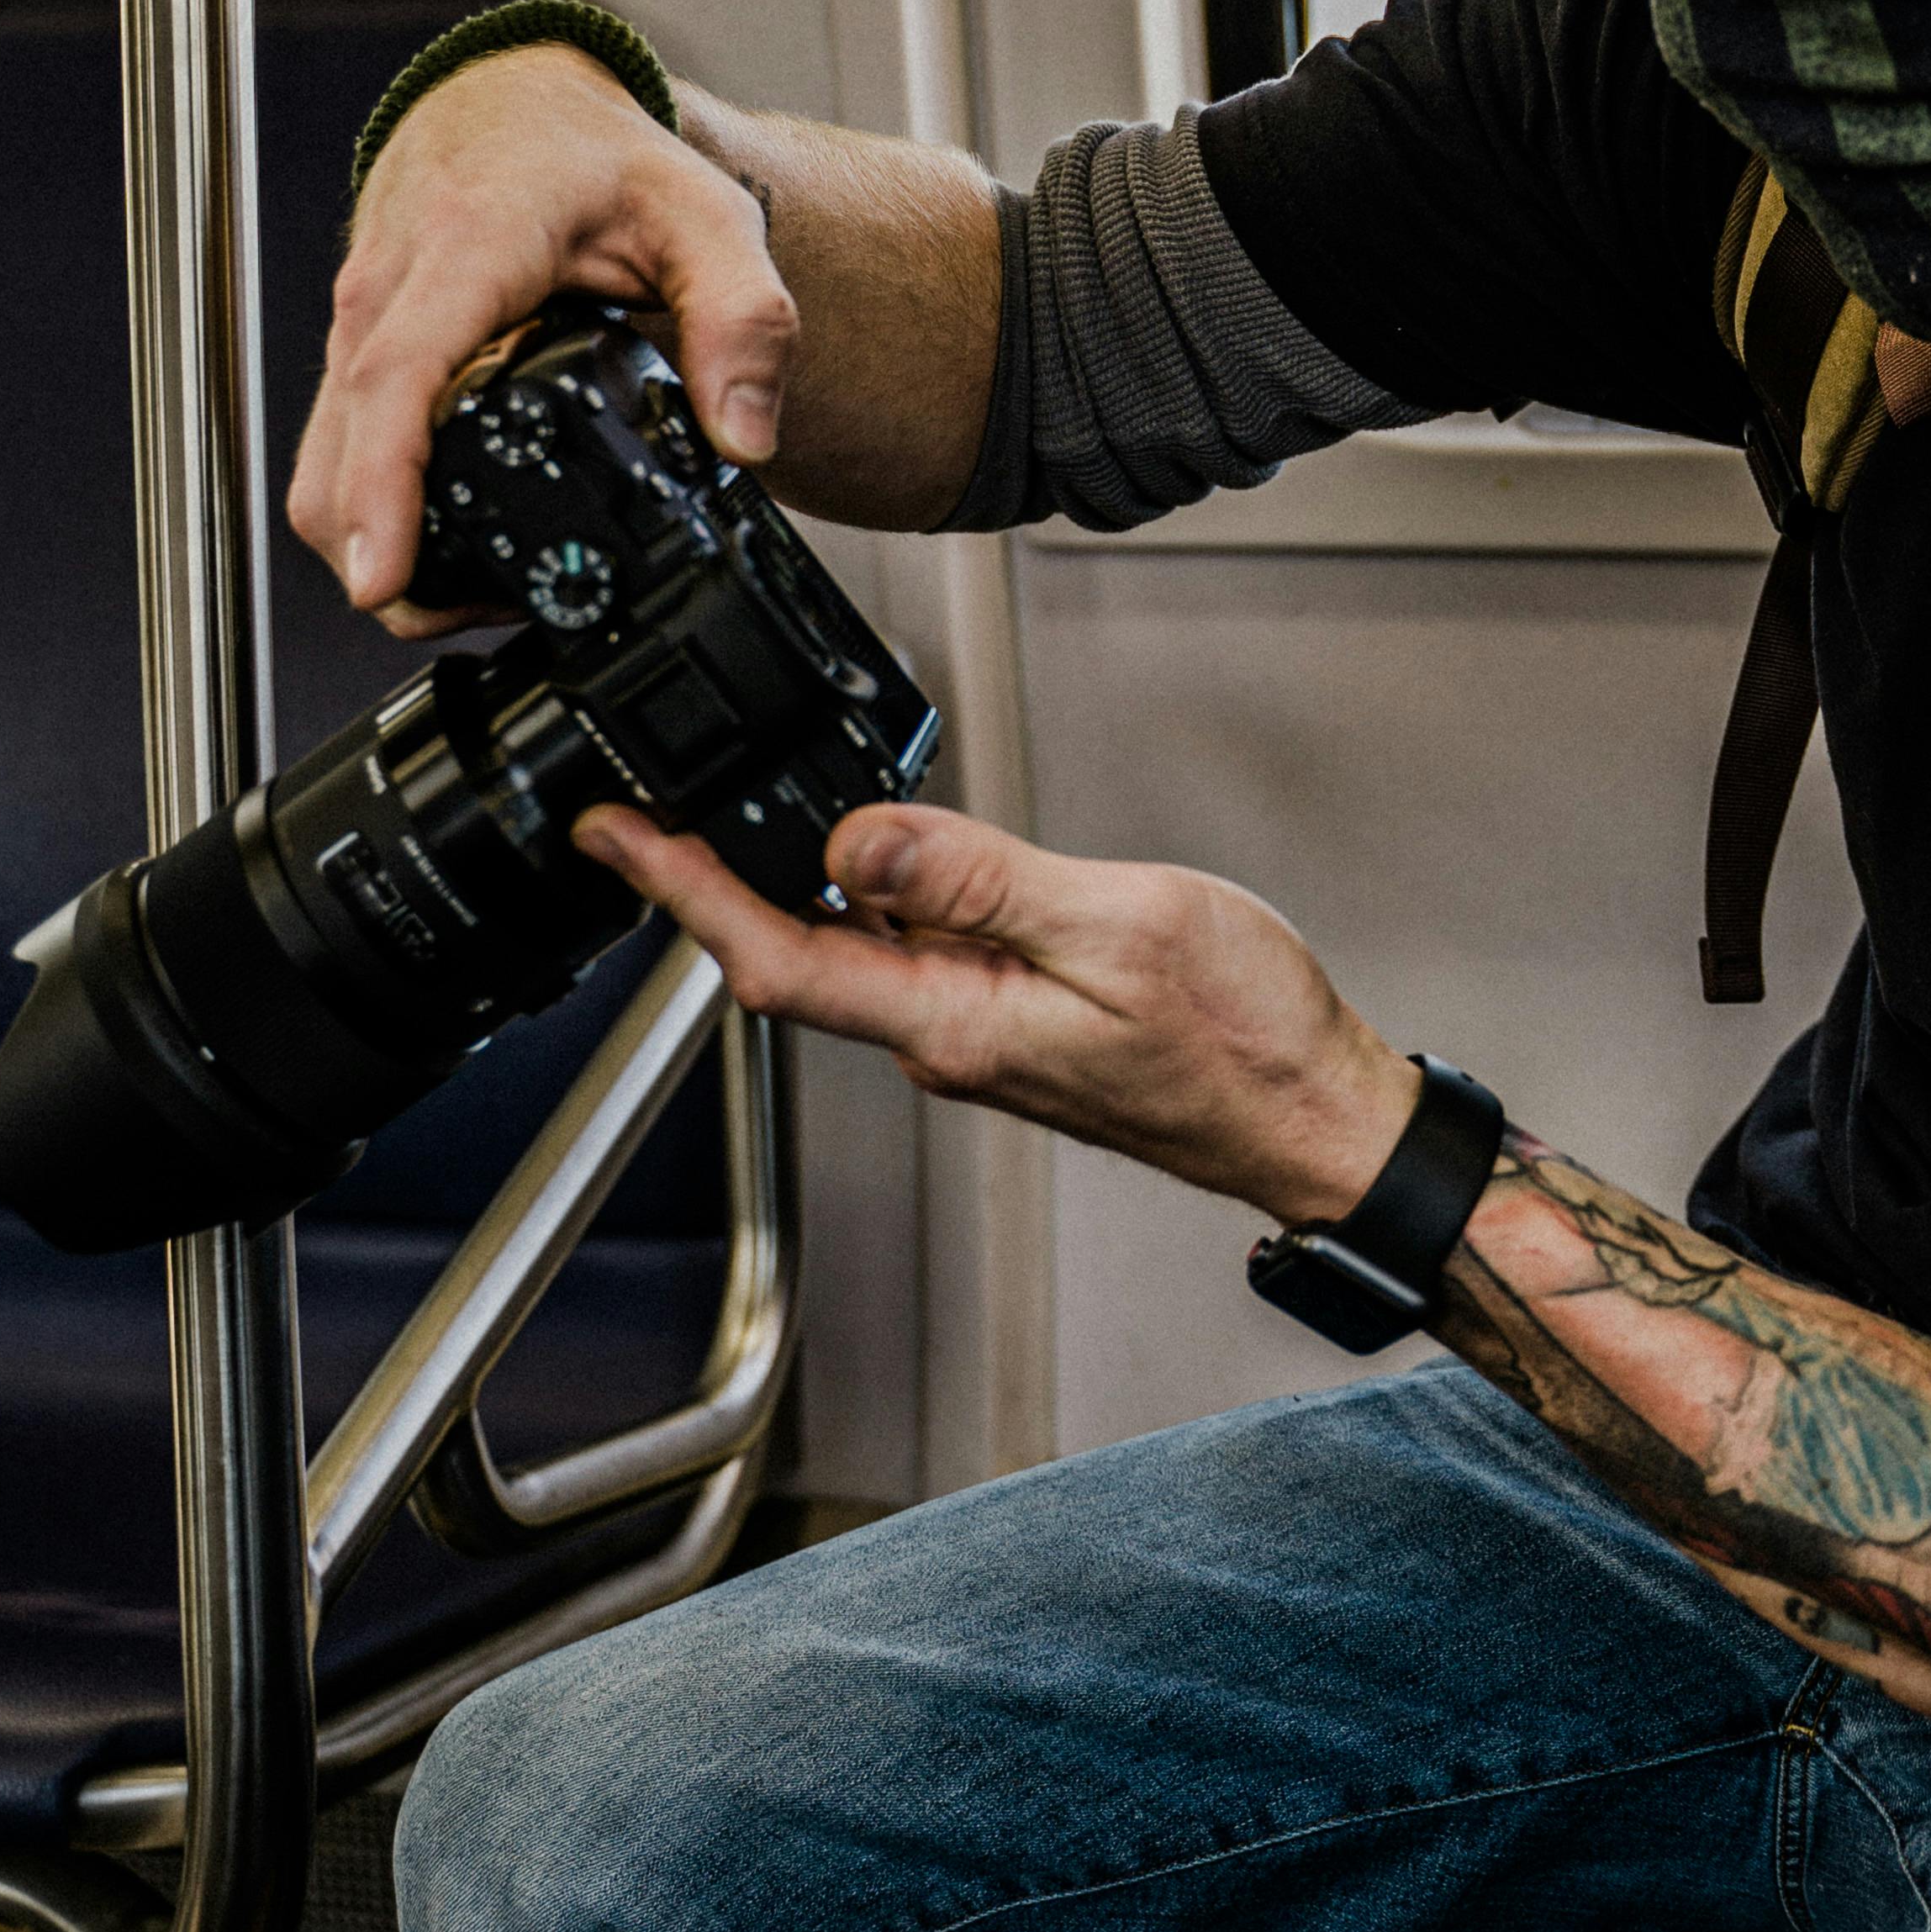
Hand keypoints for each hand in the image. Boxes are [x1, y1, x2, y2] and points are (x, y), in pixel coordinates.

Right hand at [290, 47, 796, 631]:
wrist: (517, 98)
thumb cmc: (600, 154)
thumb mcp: (706, 215)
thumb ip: (744, 320)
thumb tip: (745, 437)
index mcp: (465, 249)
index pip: (398, 382)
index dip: (381, 490)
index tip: (383, 577)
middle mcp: (387, 290)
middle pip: (337, 451)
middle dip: (378, 557)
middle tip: (468, 615)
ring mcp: (357, 322)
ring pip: (320, 461)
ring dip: (372, 542)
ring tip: (469, 593)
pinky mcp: (353, 347)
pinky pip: (337, 444)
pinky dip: (372, 505)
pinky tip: (444, 539)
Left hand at [575, 795, 1419, 1224]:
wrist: (1315, 1119)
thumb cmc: (1246, 1041)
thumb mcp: (1116, 926)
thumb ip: (978, 881)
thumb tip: (856, 840)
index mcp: (956, 1024)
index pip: (778, 956)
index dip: (683, 894)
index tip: (615, 836)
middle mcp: (951, 1041)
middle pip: (795, 956)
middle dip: (707, 885)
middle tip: (641, 812)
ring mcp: (983, 1037)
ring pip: (855, 957)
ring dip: (786, 890)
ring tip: (727, 821)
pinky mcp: (1019, 1027)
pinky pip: (917, 962)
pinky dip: (874, 903)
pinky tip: (877, 863)